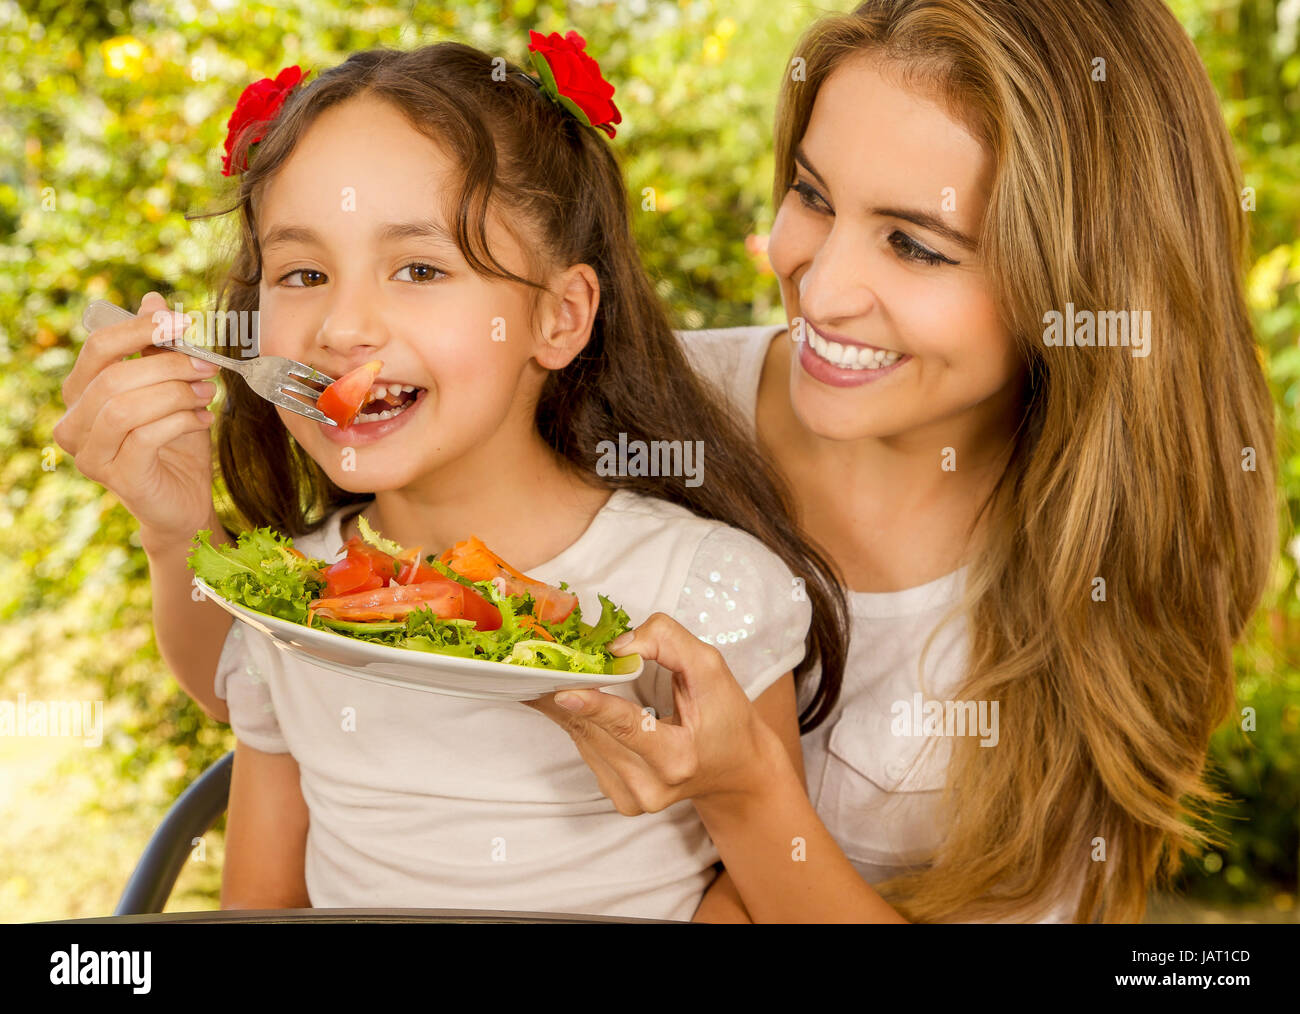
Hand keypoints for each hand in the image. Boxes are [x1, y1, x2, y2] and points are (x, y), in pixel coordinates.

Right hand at [53, 291, 219, 546]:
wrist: (185, 501)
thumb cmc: (175, 442)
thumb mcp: (169, 388)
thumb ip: (157, 350)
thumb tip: (153, 299)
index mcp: (81, 394)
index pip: (98, 347)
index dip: (140, 329)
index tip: (183, 322)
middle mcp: (74, 424)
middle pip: (113, 377)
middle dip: (168, 365)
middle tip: (208, 367)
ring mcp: (90, 455)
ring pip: (125, 407)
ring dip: (174, 393)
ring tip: (208, 394)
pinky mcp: (117, 478)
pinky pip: (144, 438)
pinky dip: (180, 422)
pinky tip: (203, 419)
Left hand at [520, 611, 782, 815]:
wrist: (736, 768)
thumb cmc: (726, 717)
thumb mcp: (711, 670)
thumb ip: (668, 643)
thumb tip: (616, 646)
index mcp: (679, 759)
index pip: (630, 728)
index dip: (597, 707)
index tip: (565, 692)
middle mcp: (652, 787)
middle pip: (596, 731)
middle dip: (567, 694)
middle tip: (538, 664)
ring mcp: (633, 798)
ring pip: (584, 739)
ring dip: (566, 705)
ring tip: (549, 675)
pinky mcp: (619, 798)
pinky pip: (587, 750)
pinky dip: (578, 720)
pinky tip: (574, 701)